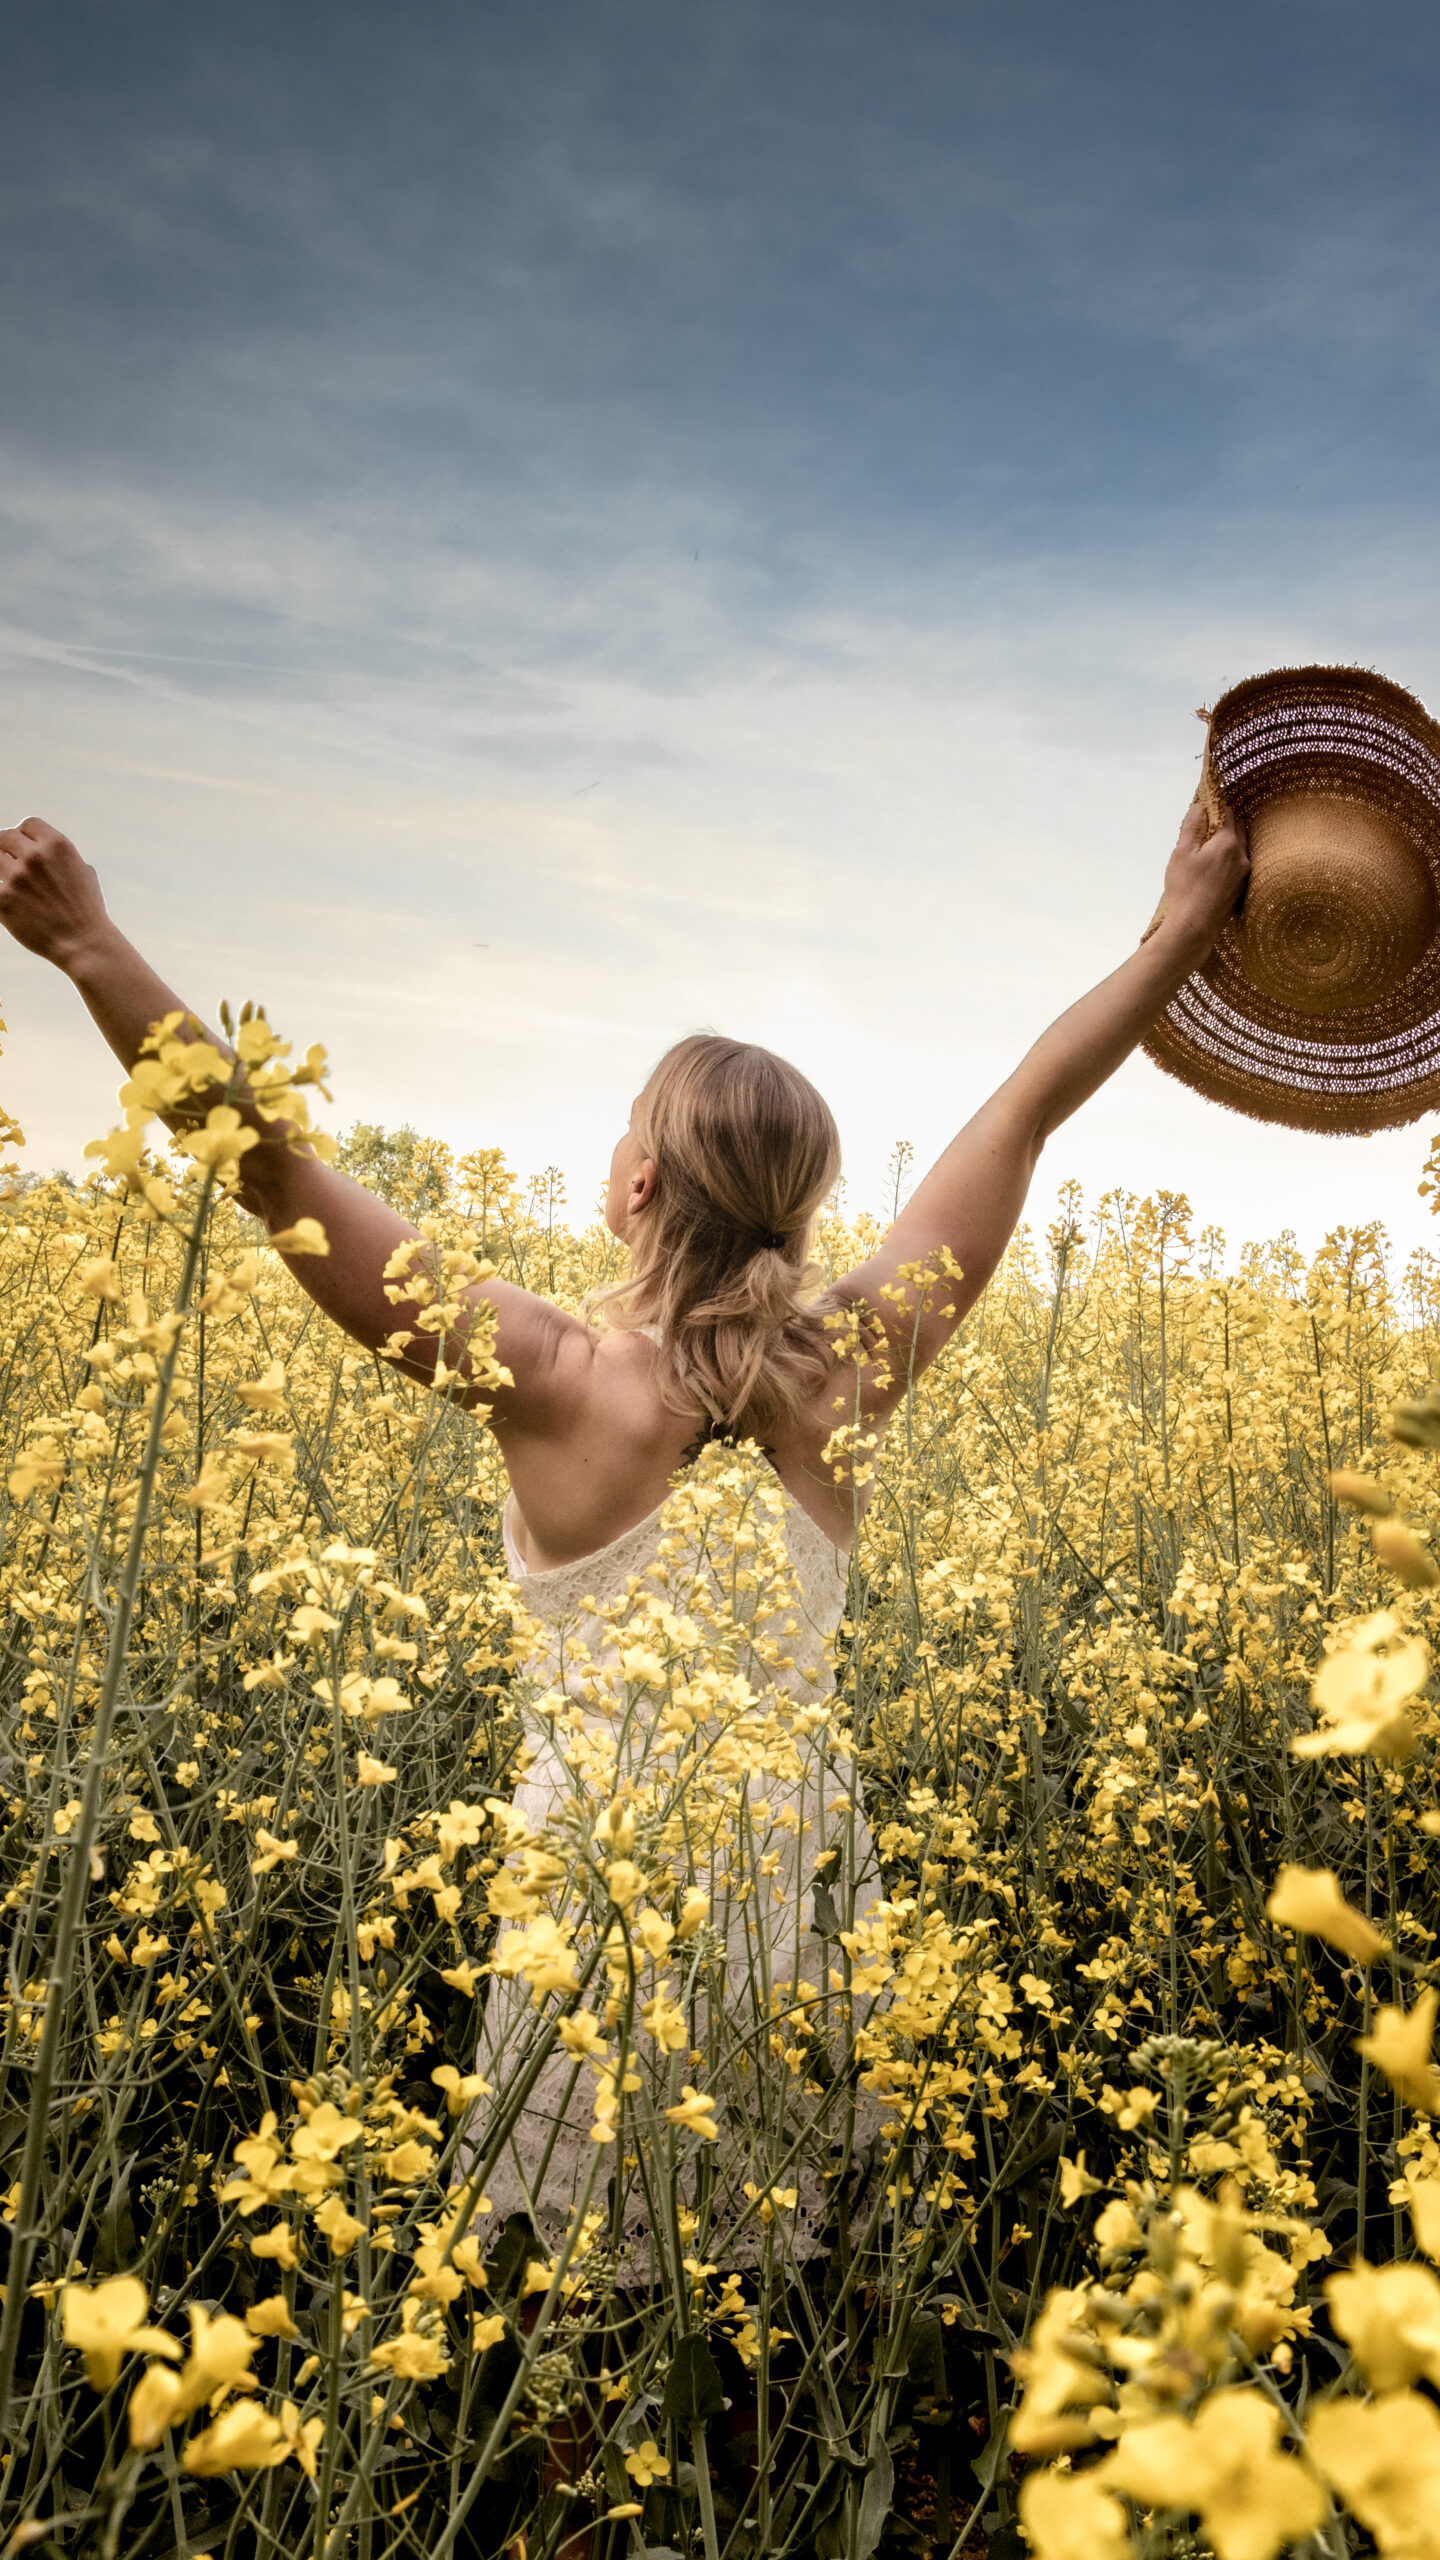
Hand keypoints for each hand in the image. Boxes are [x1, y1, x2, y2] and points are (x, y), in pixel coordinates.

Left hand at [0, 818, 111, 971]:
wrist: (84, 944)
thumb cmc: (87, 910)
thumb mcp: (84, 873)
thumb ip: (61, 857)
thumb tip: (43, 849)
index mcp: (57, 845)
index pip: (27, 824)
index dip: (24, 836)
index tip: (24, 850)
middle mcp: (36, 857)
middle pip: (4, 837)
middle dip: (7, 850)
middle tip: (11, 867)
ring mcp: (17, 877)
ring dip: (0, 870)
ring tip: (12, 885)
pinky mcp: (3, 900)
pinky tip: (8, 902)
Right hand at [1157, 794, 1248, 949]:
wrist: (1195, 925)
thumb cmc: (1185, 887)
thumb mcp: (1182, 852)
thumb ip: (1192, 826)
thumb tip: (1200, 806)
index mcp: (1228, 842)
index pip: (1228, 813)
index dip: (1215, 809)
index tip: (1203, 812)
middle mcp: (1243, 855)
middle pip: (1239, 828)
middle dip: (1225, 824)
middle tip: (1205, 830)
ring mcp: (1246, 873)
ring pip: (1242, 847)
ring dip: (1230, 842)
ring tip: (1210, 849)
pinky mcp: (1243, 887)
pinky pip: (1241, 864)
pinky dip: (1231, 858)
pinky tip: (1217, 868)